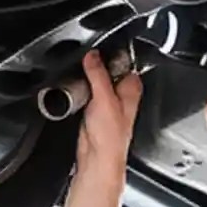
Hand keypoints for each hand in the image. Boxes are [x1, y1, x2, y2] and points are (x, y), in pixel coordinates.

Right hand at [59, 50, 142, 206]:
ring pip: (95, 81)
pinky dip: (79, 89)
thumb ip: (98, 75)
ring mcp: (106, 102)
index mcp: (132, 89)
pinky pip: (85, 92)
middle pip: (108, 70)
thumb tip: (93, 56)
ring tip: (78, 74)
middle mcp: (121, 95)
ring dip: (86, 77)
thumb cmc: (110, 137)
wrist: (97, 159)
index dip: (112, 52)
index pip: (124, 62)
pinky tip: (74, 90)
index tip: (98, 46)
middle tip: (84, 59)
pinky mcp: (92, 110)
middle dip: (96, 64)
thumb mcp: (104, 99)